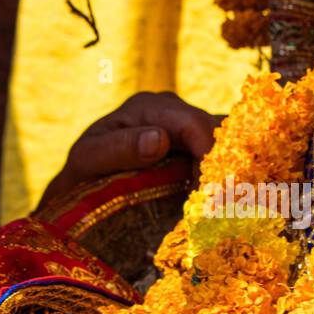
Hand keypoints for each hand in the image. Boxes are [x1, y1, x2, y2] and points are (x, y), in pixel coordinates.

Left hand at [37, 92, 220, 209]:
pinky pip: (224, 157)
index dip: (207, 156)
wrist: (84, 187)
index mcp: (149, 107)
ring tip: (229, 206)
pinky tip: (229, 202)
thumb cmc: (82, 172)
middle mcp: (174, 111)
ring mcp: (188, 129)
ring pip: (228, 143)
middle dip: (225, 166)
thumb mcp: (88, 159)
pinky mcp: (197, 149)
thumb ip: (120, 148)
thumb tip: (160, 139)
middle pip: (217, 132)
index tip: (209, 194)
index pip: (193, 125)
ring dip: (231, 172)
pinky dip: (229, 176)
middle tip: (222, 206)